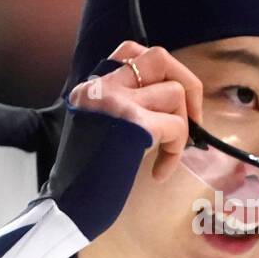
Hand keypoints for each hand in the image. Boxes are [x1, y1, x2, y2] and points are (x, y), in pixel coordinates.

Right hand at [68, 41, 203, 181]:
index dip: (160, 70)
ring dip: (181, 127)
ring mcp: (116, 102)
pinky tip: (159, 172)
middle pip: (160, 58)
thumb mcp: (96, 131)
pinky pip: (177, 126)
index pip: (130, 52)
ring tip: (166, 155)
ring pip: (174, 93)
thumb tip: (169, 105)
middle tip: (192, 119)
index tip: (169, 96)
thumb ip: (121, 110)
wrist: (66, 205)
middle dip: (188, 85)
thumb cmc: (84, 178)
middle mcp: (101, 87)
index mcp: (91, 88)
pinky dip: (175, 151)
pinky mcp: (134, 124)